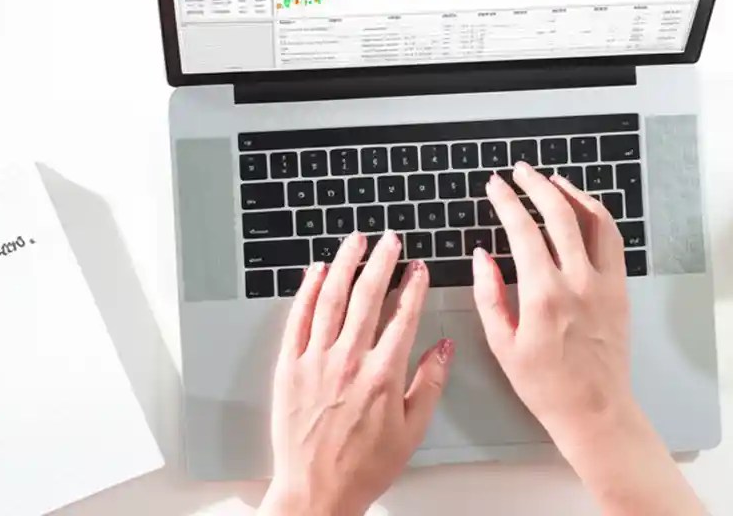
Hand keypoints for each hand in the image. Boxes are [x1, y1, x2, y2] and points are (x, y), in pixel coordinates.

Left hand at [260, 231, 452, 515]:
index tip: (418, 268)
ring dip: (344, 264)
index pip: (402, 316)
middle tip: (390, 241)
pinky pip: (297, 320)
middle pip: (366, 297)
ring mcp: (315, 362)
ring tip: (355, 242)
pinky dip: (306, 291)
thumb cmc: (364, 467)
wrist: (316, 492)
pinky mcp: (289, 368)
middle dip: (381, 262)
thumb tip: (444, 348)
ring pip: (330, 299)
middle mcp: (348, 361)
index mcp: (382, 375)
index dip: (413, 286)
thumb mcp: (412, 430)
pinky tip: (315, 273)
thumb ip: (430, 383)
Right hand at [473, 162, 705, 515]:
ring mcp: (604, 282)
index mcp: (543, 295)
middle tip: (521, 171)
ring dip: (572, 192)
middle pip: (559, 213)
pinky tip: (582, 208)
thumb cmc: (544, 384)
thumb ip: (489, 294)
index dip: (507, 202)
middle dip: (537, 184)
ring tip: (552, 180)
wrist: (594, 409)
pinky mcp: (620, 289)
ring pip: (594, 219)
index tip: (495, 186)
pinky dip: (596, 215)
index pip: (523, 231)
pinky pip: (612, 239)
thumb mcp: (502, 344)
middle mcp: (577, 281)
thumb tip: (482, 256)